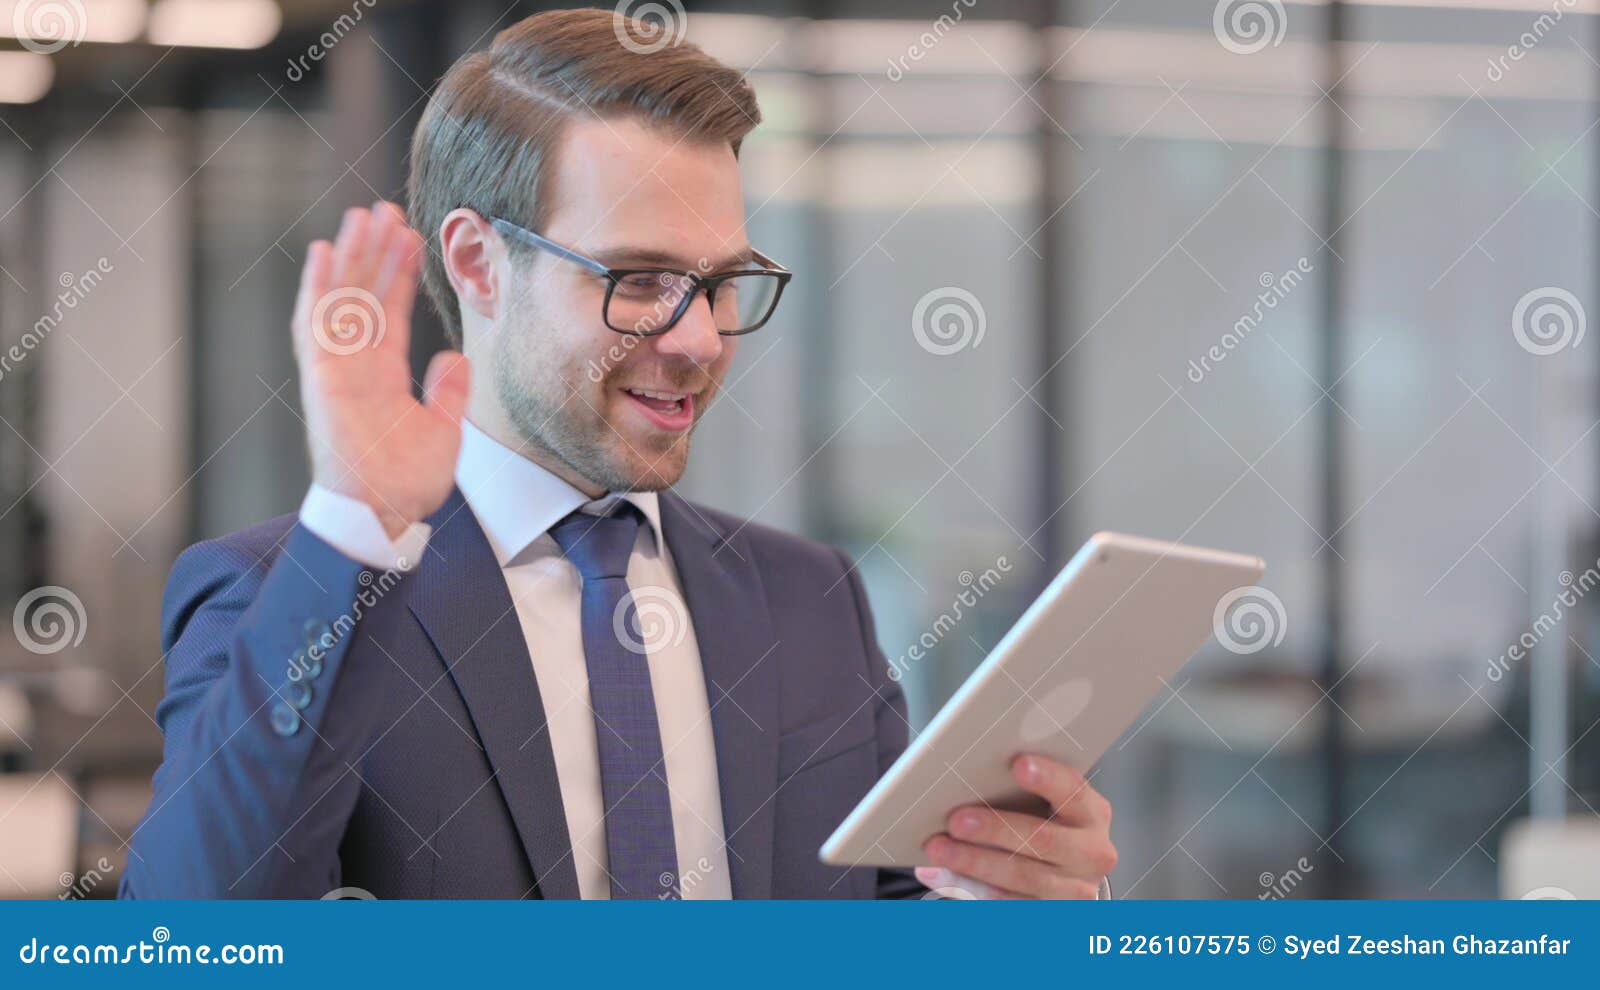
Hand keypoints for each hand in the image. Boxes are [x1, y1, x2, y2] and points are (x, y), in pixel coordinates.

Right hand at [292, 201, 470, 538]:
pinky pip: (316, 325)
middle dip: (375, 252)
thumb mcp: (445, 430)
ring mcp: (337, 370)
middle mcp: (357, 367)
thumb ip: (448, 392)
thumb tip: (456, 358)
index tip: (410, 240)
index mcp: (383, 377)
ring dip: (350, 256)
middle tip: (386, 210)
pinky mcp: (322, 378)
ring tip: (363, 215)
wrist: (384, 515)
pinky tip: (322, 253)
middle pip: (365, 296)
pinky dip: (317, 288)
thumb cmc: (407, 483)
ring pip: (342, 299)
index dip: (399, 276)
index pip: (391, 314)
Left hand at [914, 755, 1116, 898]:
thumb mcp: (1049, 802)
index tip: (1019, 764)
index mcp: (1092, 814)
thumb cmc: (1046, 823)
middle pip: (1042, 839)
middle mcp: (1091, 854)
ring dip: (973, 863)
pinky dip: (967, 889)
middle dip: (995, 829)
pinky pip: (1005, 906)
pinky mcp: (1049, 916)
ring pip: (1021, 878)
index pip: (1074, 791)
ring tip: (937, 849)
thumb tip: (972, 770)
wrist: (1067, 874)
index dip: (1048, 778)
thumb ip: (1023, 786)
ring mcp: (1074, 891)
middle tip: (956, 820)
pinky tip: (938, 875)